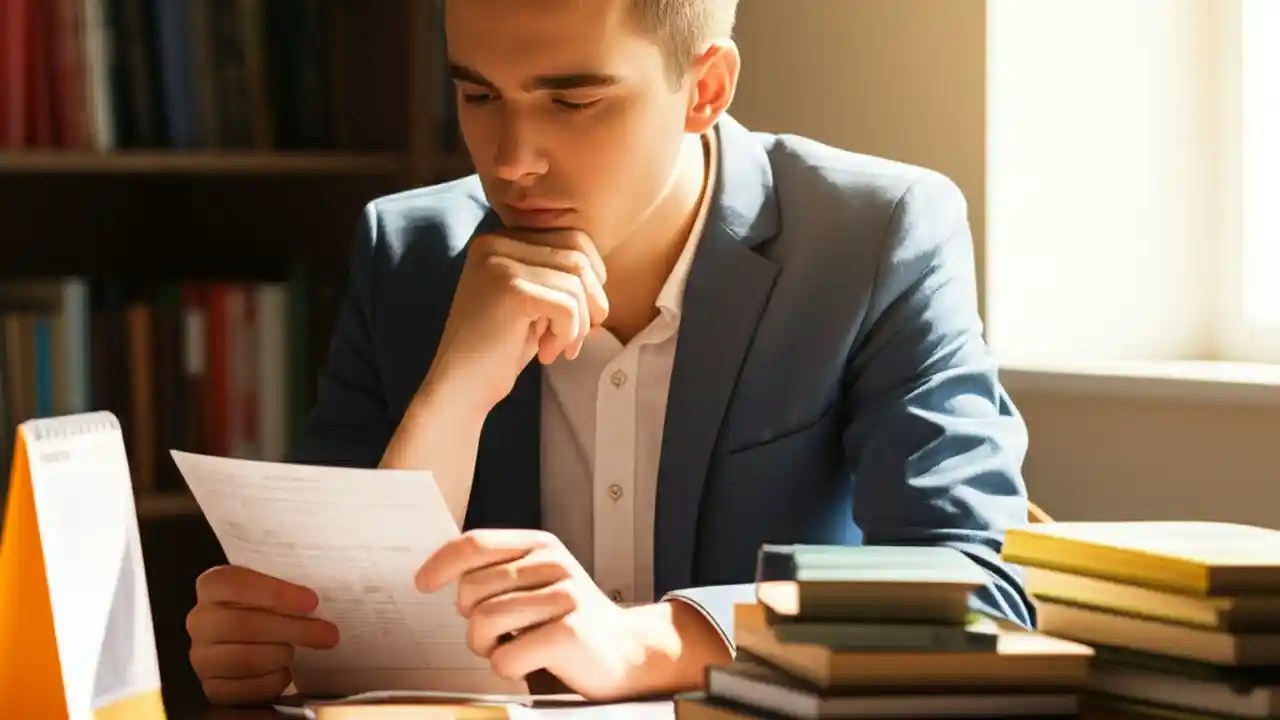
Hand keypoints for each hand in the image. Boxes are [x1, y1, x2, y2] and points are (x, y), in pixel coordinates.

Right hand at [187, 566, 339, 705]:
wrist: (251, 639)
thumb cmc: (268, 609)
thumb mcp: (276, 590)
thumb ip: (288, 593)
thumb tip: (317, 606)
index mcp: (213, 586)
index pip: (235, 584)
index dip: (275, 593)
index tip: (311, 601)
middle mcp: (201, 620)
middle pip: (242, 625)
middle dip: (292, 630)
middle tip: (327, 633)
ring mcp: (201, 656)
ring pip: (243, 659)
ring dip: (280, 656)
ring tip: (296, 653)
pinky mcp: (211, 686)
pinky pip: (242, 689)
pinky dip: (271, 682)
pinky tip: (284, 673)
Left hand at [415, 530, 727, 700]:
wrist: (628, 652)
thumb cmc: (571, 621)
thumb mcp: (538, 582)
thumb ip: (499, 572)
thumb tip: (441, 574)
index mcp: (541, 546)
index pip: (475, 544)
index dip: (442, 564)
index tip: (423, 583)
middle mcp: (554, 565)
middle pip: (470, 591)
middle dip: (471, 622)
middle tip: (499, 634)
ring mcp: (564, 598)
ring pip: (482, 625)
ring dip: (488, 648)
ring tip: (513, 648)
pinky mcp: (569, 634)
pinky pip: (505, 658)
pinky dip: (509, 668)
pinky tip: (532, 662)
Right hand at [425, 229, 609, 414]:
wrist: (460, 388)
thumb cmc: (499, 349)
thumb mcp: (531, 302)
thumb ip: (556, 275)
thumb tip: (600, 271)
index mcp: (499, 239)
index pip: (572, 238)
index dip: (591, 278)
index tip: (581, 316)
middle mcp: (495, 242)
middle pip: (577, 254)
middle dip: (591, 300)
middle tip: (577, 337)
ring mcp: (500, 263)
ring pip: (575, 282)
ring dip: (579, 323)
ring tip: (559, 348)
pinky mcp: (510, 290)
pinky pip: (567, 306)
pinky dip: (568, 334)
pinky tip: (547, 355)